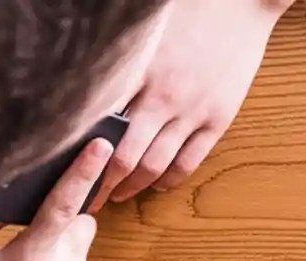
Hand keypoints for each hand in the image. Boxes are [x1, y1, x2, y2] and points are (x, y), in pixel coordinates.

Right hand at [0, 139, 112, 260]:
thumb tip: (6, 185)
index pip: (65, 206)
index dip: (83, 171)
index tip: (102, 145)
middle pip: (80, 215)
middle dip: (60, 204)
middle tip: (27, 207)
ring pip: (80, 233)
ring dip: (58, 226)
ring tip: (18, 242)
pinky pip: (75, 252)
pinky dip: (57, 245)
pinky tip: (24, 260)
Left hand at [90, 0, 293, 208]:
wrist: (242, 0)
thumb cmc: (191, 6)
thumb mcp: (145, 28)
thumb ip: (120, 56)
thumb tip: (90, 82)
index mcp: (138, 69)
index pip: (96, 120)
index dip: (77, 148)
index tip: (63, 164)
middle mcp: (162, 96)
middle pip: (122, 156)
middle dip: (100, 183)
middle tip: (86, 197)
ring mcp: (192, 111)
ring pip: (154, 165)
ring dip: (132, 186)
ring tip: (117, 194)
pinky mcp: (218, 119)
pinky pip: (189, 161)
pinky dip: (169, 180)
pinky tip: (157, 183)